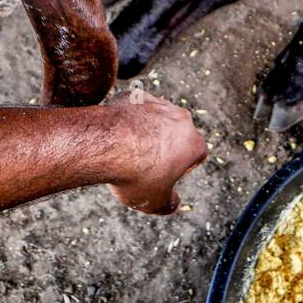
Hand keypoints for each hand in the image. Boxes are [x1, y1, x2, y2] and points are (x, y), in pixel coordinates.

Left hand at [101, 92, 205, 214]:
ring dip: (147, 132)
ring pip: (157, 120)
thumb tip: (173, 205)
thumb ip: (169, 204)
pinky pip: (136, 110)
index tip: (164, 176)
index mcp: (193, 143)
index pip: (196, 156)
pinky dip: (129, 120)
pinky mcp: (136, 97)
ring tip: (126, 151)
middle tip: (144, 165)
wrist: (105, 145)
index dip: (181, 168)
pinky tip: (116, 136)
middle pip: (177, 135)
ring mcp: (158, 105)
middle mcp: (181, 119)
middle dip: (165, 148)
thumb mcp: (154, 201)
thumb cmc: (134, 174)